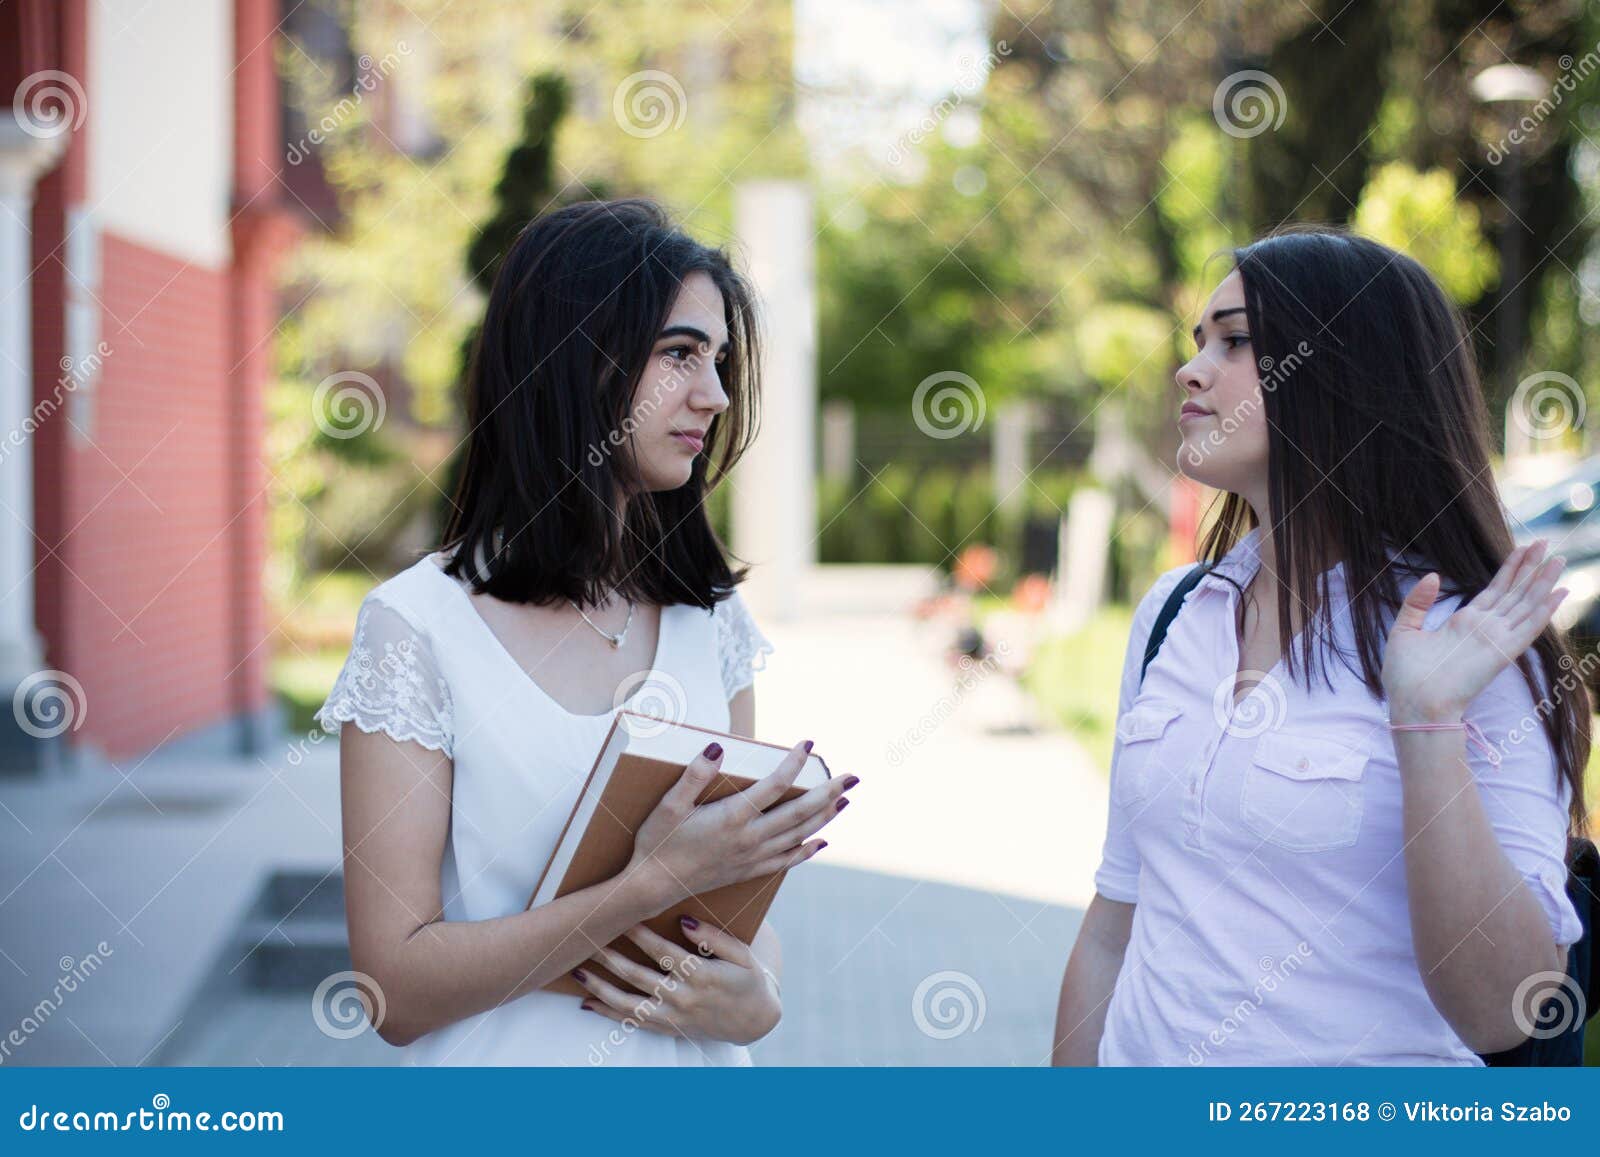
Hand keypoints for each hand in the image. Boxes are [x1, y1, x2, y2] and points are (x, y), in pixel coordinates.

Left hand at [574, 917, 780, 1044]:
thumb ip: (714, 936)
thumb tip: (684, 921)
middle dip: (610, 957)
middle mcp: (684, 999)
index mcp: (702, 976)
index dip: (639, 933)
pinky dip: (608, 1013)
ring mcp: (674, 1017)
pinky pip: (632, 1022)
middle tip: (586, 939)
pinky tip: (588, 1002)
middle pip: (638, 976)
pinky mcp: (668, 1028)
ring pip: (629, 1004)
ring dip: (600, 987)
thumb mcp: (742, 953)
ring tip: (577, 971)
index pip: (663, 951)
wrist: (755, 1021)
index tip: (621, 916)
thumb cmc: (748, 979)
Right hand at [625, 739, 856, 904]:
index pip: (776, 784)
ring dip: (825, 816)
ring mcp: (752, 857)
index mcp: (732, 818)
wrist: (652, 887)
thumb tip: (717, 747)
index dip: (795, 762)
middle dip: (829, 791)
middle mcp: (749, 838)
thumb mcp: (668, 805)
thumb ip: (693, 776)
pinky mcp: (748, 871)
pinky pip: (787, 860)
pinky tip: (821, 841)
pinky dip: (807, 849)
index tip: (809, 744)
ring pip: (799, 835)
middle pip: (800, 811)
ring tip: (844, 800)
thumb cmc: (657, 842)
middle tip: (853, 776)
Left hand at [1381, 539, 1567, 721]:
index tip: (1522, 548)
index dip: (1509, 569)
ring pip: (1526, 604)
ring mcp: (1496, 639)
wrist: (1413, 704)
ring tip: (1558, 558)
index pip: (1494, 590)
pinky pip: (1529, 628)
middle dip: (1530, 568)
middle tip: (1545, 542)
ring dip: (1542, 582)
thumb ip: (1418, 602)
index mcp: (1463, 623)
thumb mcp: (1404, 630)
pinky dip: (1544, 610)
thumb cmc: (1405, 676)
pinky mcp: (1503, 653)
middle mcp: (1484, 629)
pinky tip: (1559, 592)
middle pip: (1514, 592)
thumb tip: (1433, 575)